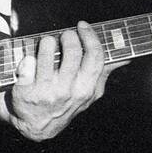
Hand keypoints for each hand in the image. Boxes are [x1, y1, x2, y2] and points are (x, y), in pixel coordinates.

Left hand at [7, 21, 115, 140]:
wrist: (36, 126)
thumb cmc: (64, 103)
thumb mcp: (87, 93)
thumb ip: (102, 73)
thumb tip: (126, 58)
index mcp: (86, 89)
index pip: (94, 57)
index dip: (89, 36)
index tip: (82, 26)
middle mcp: (67, 91)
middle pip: (72, 51)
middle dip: (68, 36)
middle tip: (64, 35)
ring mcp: (45, 92)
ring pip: (47, 51)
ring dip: (47, 42)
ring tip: (47, 44)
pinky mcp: (25, 91)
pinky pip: (26, 63)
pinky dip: (28, 57)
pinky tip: (30, 61)